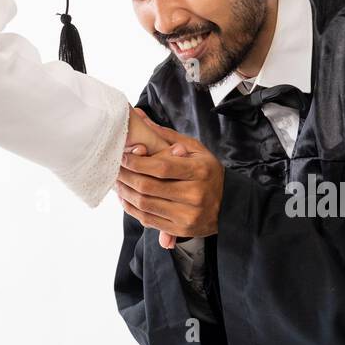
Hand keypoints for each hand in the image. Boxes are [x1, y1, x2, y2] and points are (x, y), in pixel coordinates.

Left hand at [118, 109, 222, 249]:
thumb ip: (165, 135)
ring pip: (145, 205)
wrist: (230, 204)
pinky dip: (132, 209)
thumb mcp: (195, 149)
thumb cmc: (207, 171)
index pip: (161, 167)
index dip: (137, 162)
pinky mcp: (182, 229)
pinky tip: (126, 197)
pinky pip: (149, 220)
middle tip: (114, 168)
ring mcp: (189, 215)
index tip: (123, 156)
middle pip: (149, 187)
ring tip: (117, 182)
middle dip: (126, 177)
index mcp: (199, 171)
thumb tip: (139, 115)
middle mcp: (195, 194)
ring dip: (125, 193)